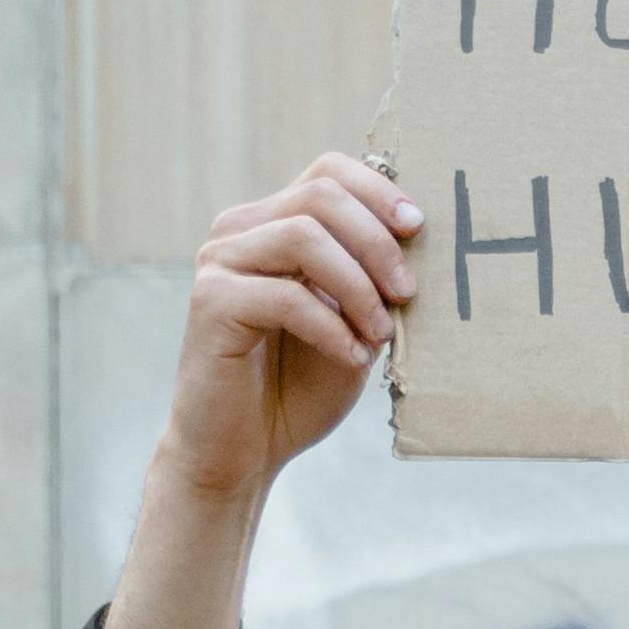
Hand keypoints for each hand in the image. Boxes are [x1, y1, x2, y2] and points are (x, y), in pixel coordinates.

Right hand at [156, 149, 423, 511]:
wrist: (239, 455)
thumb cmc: (297, 392)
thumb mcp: (352, 328)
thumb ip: (372, 284)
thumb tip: (418, 245)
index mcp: (273, 225)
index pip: (327, 173)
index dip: (377, 191)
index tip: (417, 227)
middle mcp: (241, 231)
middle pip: (320, 196)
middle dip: (376, 242)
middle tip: (408, 293)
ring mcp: (220, 261)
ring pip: (304, 236)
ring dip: (357, 284)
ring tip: (380, 332)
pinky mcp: (210, 301)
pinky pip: (286, 296)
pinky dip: (331, 327)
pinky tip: (352, 357)